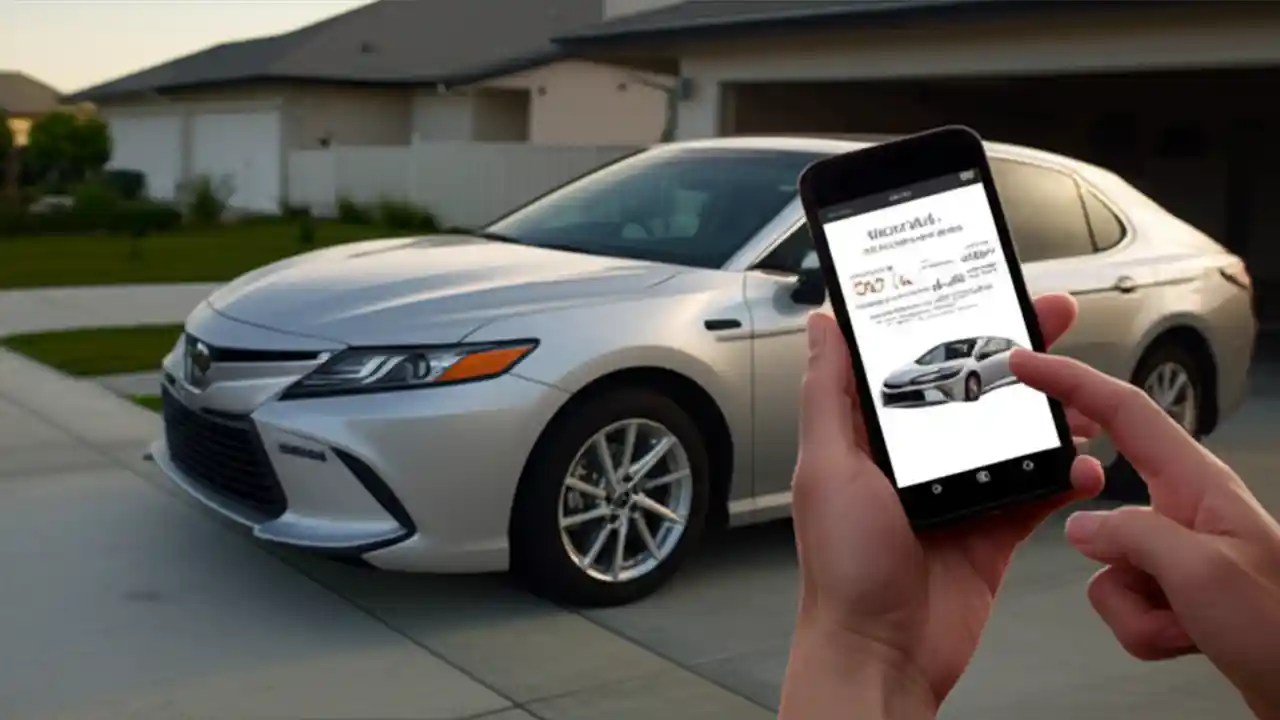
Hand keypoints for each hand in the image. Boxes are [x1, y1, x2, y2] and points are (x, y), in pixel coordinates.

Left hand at [780, 294, 1104, 718]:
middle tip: (1056, 319)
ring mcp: (957, 492)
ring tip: (1080, 396)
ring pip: (1013, 435)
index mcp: (871, 437)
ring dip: (1049, 413)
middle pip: (974, 390)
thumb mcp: (826, 467)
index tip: (983, 290)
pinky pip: (1036, 491)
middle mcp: (915, 459)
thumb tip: (824, 324)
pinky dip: (1063, 475)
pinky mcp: (992, 530)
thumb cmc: (842, 568)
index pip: (914, 362)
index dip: (950, 324)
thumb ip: (828, 393)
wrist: (881, 653)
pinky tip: (1082, 463)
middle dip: (1017, 354)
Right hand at [1012, 349, 1279, 719]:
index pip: (1123, 412)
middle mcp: (1184, 512)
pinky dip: (1142, 628)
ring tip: (1189, 622)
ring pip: (1105, 566)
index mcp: (1197, 484)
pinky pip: (1119, 600)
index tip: (1027, 364)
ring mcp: (1176, 553)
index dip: (1071, 381)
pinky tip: (1185, 635)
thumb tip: (1083, 527)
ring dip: (1136, 608)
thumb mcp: (1201, 572)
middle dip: (1111, 558)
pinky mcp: (1170, 590)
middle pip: (1103, 510)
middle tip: (1153, 580)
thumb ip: (1131, 536)